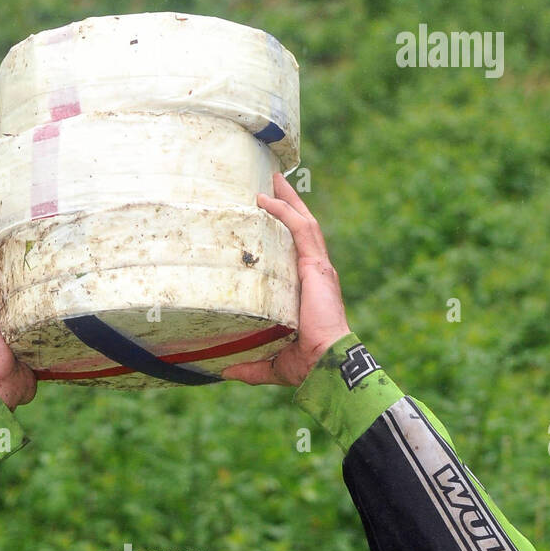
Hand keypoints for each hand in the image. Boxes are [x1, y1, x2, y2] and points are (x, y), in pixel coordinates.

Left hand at [222, 172, 350, 387]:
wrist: (324, 363)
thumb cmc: (305, 364)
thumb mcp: (271, 363)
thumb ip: (250, 365)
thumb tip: (224, 370)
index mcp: (306, 290)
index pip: (295, 253)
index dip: (285, 234)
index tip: (268, 218)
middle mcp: (314, 274)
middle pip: (301, 230)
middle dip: (288, 206)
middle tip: (271, 184)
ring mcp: (318, 267)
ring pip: (304, 222)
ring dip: (288, 200)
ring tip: (272, 180)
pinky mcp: (318, 265)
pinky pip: (302, 229)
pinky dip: (286, 211)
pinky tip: (268, 198)